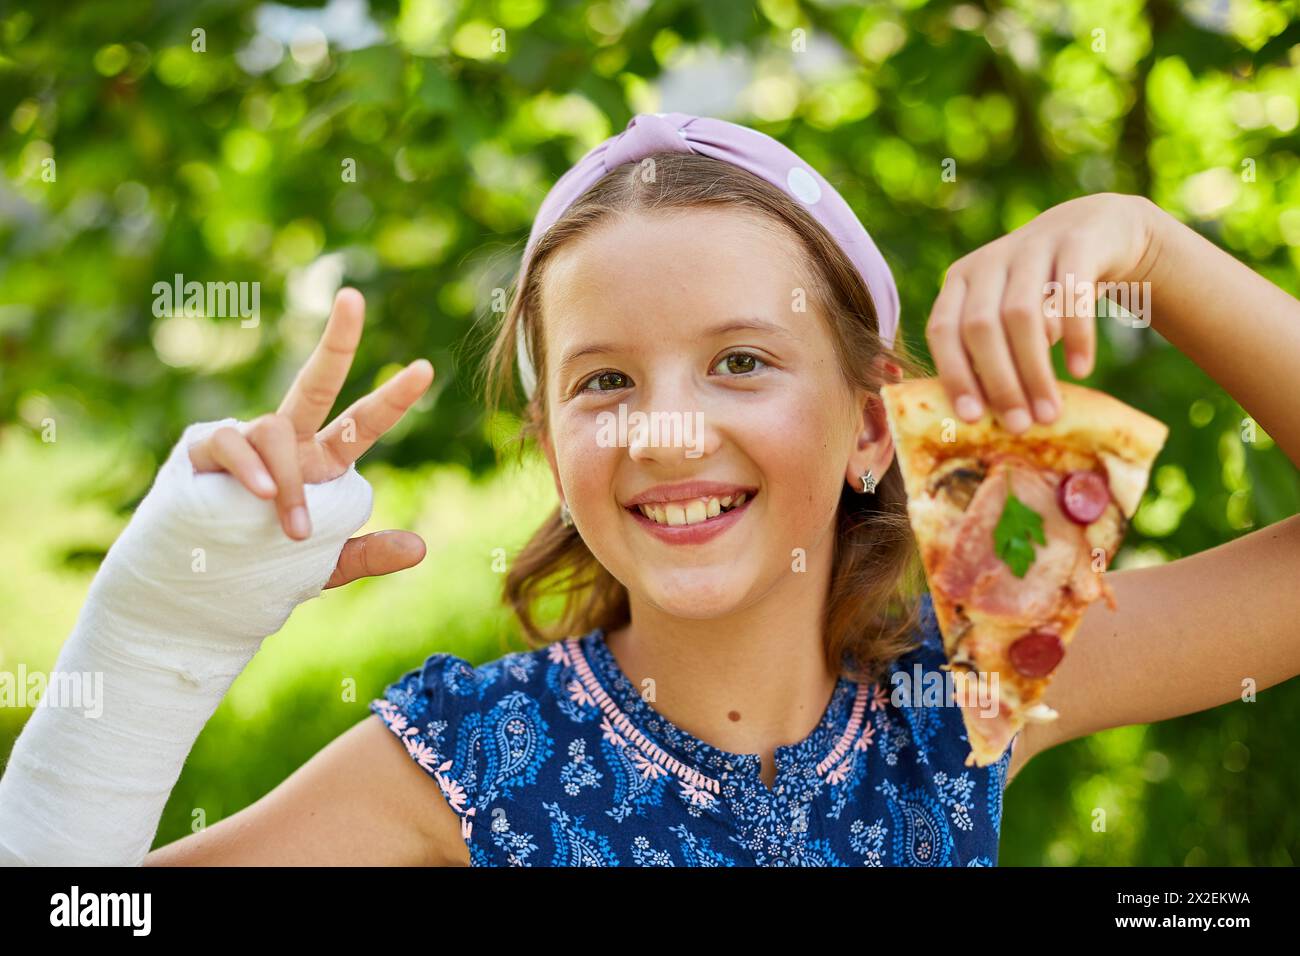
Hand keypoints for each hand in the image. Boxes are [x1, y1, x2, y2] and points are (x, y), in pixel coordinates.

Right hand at [187, 287, 433, 587]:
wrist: (195, 590)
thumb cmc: (262, 567)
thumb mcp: (325, 568)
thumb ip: (367, 556)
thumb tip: (420, 549)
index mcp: (323, 463)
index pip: (362, 424)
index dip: (392, 398)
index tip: (426, 368)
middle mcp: (289, 442)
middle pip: (315, 384)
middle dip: (335, 342)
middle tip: (352, 298)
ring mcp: (246, 441)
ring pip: (275, 431)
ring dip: (291, 482)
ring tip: (293, 530)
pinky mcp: (203, 450)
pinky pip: (230, 444)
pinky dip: (250, 469)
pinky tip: (264, 493)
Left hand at [925, 192, 1161, 431]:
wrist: (1097, 230)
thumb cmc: (1042, 292)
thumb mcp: (1006, 314)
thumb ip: (990, 353)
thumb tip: (983, 418)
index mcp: (960, 281)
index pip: (943, 330)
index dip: (954, 374)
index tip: (972, 418)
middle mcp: (988, 261)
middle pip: (981, 327)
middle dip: (999, 382)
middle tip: (1020, 426)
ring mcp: (1030, 246)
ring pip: (1022, 314)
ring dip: (1035, 370)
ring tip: (1050, 412)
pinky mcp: (1076, 242)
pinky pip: (1071, 292)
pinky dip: (1075, 335)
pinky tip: (1080, 370)